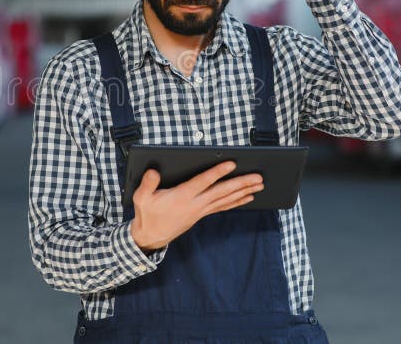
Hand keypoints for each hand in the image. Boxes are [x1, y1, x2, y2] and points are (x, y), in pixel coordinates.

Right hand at [130, 161, 263, 251]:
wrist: (150, 236)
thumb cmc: (147, 214)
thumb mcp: (141, 198)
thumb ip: (147, 183)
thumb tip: (153, 171)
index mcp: (182, 196)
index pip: (203, 182)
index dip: (217, 172)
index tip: (231, 163)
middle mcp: (195, 204)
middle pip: (222, 191)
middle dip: (241, 183)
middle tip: (258, 177)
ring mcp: (200, 210)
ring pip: (226, 199)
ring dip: (244, 191)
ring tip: (259, 184)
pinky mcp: (202, 214)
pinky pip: (223, 207)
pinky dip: (237, 201)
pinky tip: (248, 197)